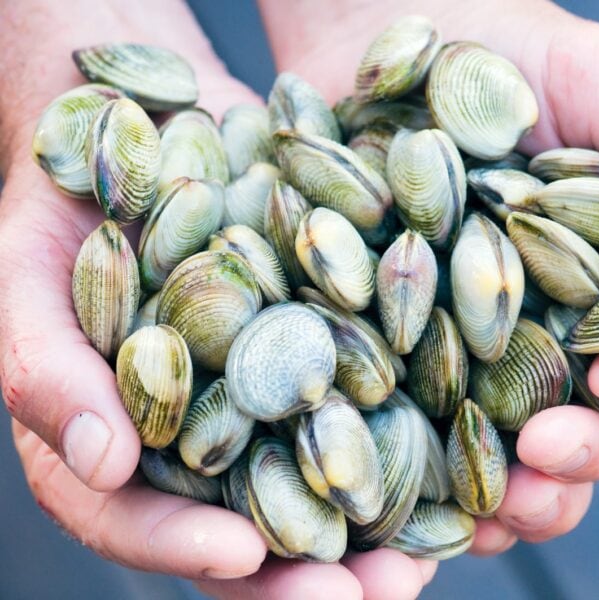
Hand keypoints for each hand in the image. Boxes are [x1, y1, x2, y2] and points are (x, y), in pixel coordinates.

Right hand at [0, 1, 437, 597]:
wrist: (144, 124)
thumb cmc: (66, 208)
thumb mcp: (30, 280)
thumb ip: (49, 372)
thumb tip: (103, 461)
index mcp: (126, 444)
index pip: (144, 520)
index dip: (187, 546)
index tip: (244, 554)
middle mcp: (208, 435)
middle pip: (257, 525)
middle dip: (314, 573)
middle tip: (380, 593)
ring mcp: (276, 392)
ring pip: (330, 477)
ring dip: (387, 522)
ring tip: (438, 548)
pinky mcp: (334, 342)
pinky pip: (379, 393)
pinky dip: (421, 428)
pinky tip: (467, 449)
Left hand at [260, 0, 598, 556]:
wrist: (379, 33)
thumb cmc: (501, 45)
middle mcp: (555, 325)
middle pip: (597, 422)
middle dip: (582, 457)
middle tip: (544, 461)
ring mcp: (475, 347)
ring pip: (513, 450)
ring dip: (511, 493)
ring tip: (489, 508)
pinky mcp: (397, 350)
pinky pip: (419, 430)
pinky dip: (424, 474)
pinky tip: (413, 497)